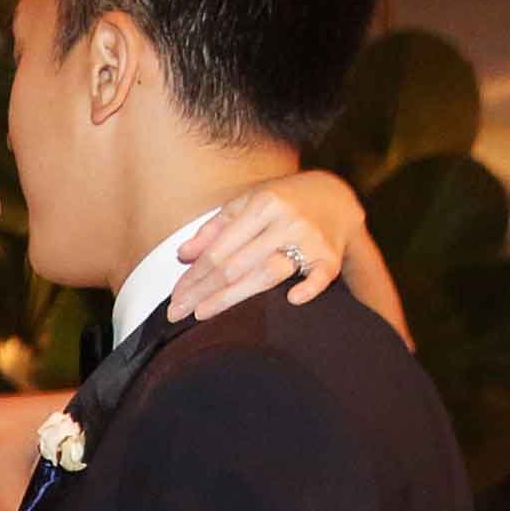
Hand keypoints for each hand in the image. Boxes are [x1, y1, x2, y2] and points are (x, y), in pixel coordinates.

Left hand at [170, 172, 365, 318]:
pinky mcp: (331, 256)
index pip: (220, 248)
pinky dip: (309, 288)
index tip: (175, 298)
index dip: (194, 275)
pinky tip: (292, 300)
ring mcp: (310, 239)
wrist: (334, 196)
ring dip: (233, 297)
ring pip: (268, 273)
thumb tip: (181, 255)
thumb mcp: (246, 204)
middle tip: (178, 313)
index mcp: (263, 204)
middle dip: (204, 291)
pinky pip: (321, 276)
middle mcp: (286, 220)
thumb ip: (214, 229)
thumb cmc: (281, 202)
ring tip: (203, 314)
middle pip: (237, 264)